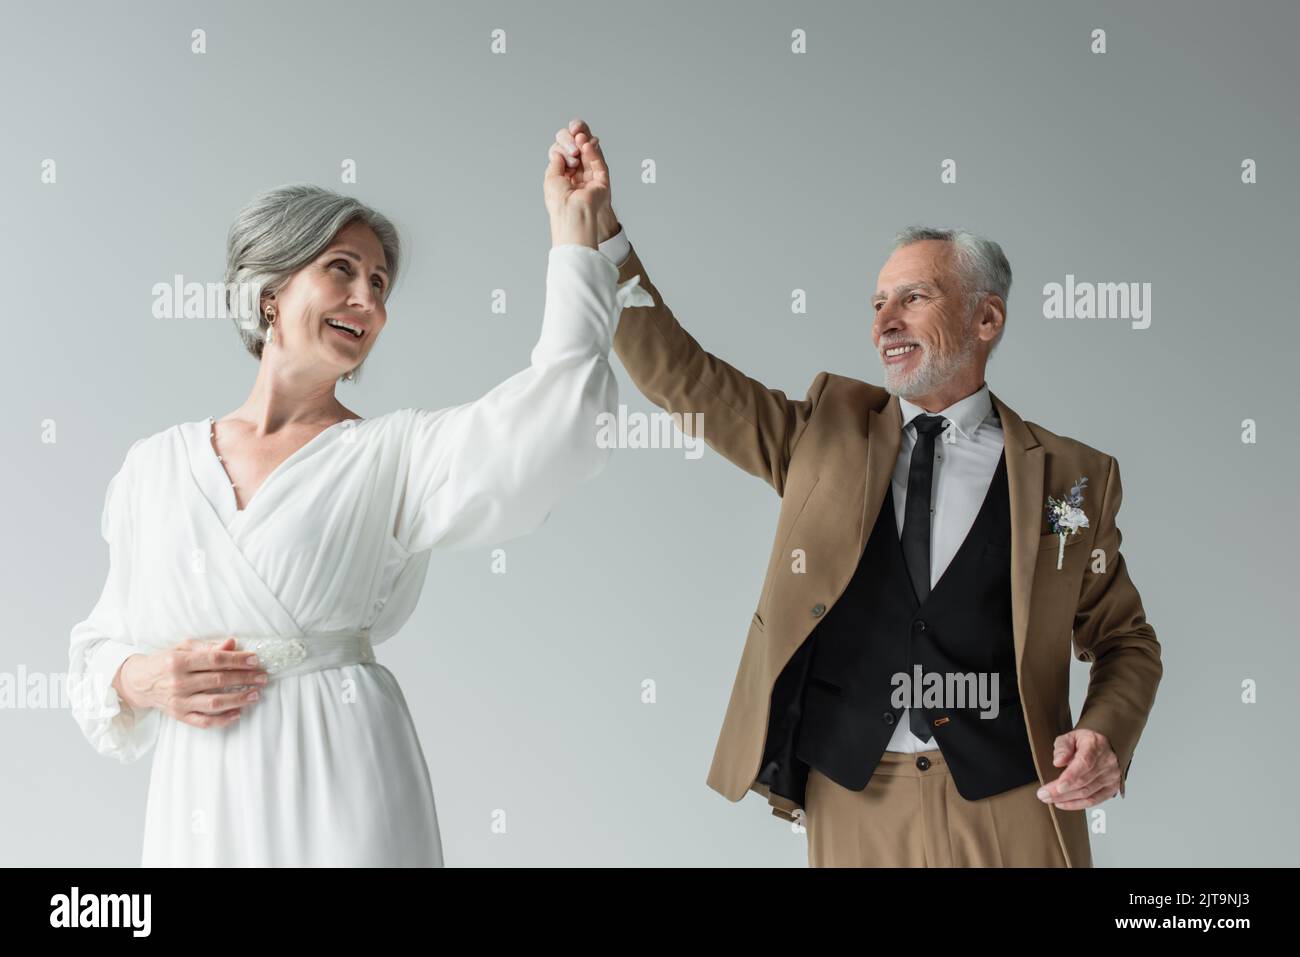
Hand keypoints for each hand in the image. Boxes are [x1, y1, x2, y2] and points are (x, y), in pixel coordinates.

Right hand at [113, 637, 268, 728]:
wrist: (138, 683)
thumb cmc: (164, 662)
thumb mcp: (182, 648)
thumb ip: (208, 647)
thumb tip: (232, 643)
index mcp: (179, 661)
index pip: (215, 660)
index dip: (238, 660)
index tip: (255, 660)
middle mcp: (178, 682)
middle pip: (218, 680)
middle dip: (244, 678)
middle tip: (262, 677)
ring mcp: (179, 702)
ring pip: (214, 702)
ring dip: (238, 699)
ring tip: (255, 694)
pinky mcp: (179, 716)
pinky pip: (204, 721)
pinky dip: (223, 719)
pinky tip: (238, 713)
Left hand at [544, 117, 614, 247]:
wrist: (571, 214)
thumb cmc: (559, 202)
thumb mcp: (551, 177)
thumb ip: (557, 161)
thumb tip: (558, 149)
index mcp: (564, 180)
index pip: (565, 158)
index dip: (564, 148)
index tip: (560, 145)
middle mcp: (578, 180)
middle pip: (578, 155)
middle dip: (575, 143)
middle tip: (572, 133)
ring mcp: (591, 181)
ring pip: (589, 158)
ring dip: (584, 145)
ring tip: (579, 136)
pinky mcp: (601, 182)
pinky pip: (598, 164)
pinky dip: (593, 153)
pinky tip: (587, 144)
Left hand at [1036, 728, 1122, 808]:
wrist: (1104, 746)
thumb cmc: (1085, 742)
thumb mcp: (1070, 737)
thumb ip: (1062, 747)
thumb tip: (1058, 761)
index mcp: (1095, 745)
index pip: (1084, 763)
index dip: (1071, 776)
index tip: (1059, 787)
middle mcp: (1107, 762)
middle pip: (1083, 781)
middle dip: (1061, 791)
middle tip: (1043, 794)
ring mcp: (1111, 776)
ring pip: (1087, 793)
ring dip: (1066, 799)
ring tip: (1049, 799)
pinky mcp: (1112, 788)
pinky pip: (1094, 800)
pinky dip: (1077, 804)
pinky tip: (1063, 803)